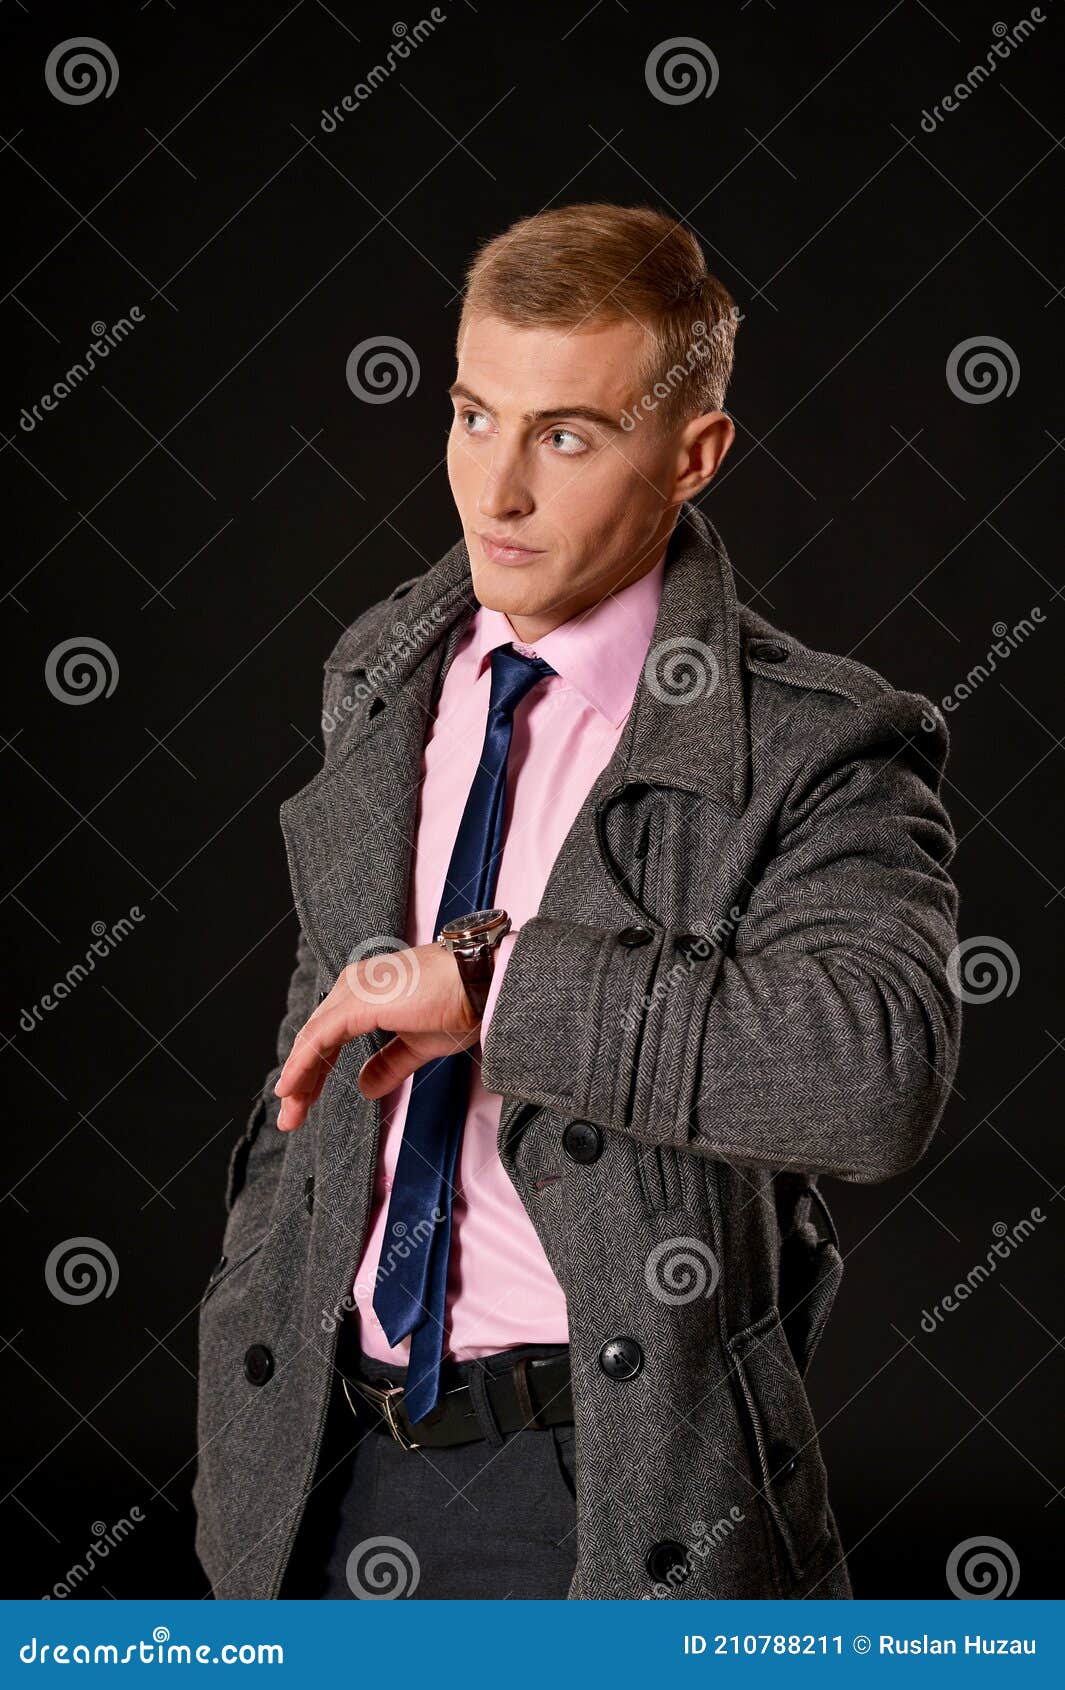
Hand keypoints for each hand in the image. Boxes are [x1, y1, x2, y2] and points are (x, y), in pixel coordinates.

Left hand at [272, 942, 479, 1131]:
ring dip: (298, 1079)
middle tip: (293, 1116)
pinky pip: (319, 1039)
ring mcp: (354, 990)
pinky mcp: (357, 1003)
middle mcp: (354, 984)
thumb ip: (388, 1064)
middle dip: (302, 1080)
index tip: (305, 1100)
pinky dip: (301, 1066)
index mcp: (368, 989)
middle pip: (316, 1037)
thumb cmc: (461, 1003)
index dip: (315, 1070)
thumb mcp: (418, 1043)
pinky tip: (291, 1089)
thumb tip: (364, 1086)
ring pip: (313, 1040)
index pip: (330, 1034)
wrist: (480, 982)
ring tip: (291, 1114)